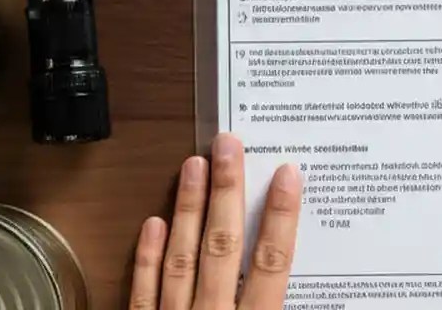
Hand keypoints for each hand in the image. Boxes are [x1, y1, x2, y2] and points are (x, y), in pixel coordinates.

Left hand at [130, 134, 302, 309]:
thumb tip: (297, 273)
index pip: (271, 263)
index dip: (280, 216)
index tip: (287, 175)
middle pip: (223, 247)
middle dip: (227, 192)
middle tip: (228, 147)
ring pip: (182, 259)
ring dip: (189, 209)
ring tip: (193, 166)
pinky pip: (144, 293)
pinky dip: (149, 258)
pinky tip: (153, 223)